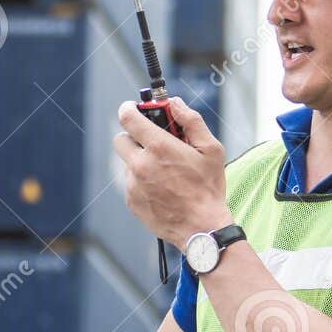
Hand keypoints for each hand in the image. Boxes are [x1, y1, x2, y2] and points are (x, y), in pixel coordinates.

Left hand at [114, 96, 230, 245]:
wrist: (201, 228)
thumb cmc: (209, 188)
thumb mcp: (211, 150)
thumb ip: (192, 121)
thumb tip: (175, 103)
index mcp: (159, 147)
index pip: (128, 117)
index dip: (129, 108)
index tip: (132, 108)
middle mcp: (140, 164)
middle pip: (120, 139)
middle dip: (133, 136)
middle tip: (151, 142)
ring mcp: (133, 184)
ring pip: (127, 163)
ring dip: (140, 161)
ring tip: (165, 172)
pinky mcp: (131, 201)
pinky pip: (131, 183)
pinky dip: (142, 181)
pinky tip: (163, 189)